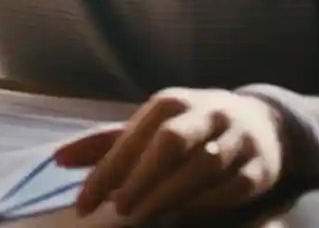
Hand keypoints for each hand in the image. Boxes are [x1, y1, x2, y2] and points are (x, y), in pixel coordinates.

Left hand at [55, 87, 288, 224]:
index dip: (106, 169)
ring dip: (169, 193)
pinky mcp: (258, 168)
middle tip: (117, 207)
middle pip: (171, 141)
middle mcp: (205, 114)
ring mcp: (236, 139)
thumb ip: (105, 145)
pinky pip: (230, 187)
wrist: (260, 124)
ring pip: (203, 165)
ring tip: (140, 214)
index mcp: (171, 103)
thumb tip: (58, 160)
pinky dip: (204, 201)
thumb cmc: (189, 128)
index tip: (82, 202)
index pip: (132, 135)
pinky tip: (182, 213)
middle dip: (141, 176)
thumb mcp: (149, 128)